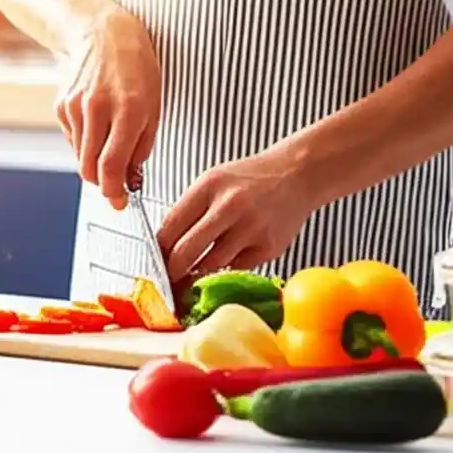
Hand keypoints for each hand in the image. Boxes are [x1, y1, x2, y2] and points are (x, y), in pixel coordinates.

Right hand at [56, 8, 160, 209]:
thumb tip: (129, 179)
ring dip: (94, 160)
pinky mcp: (61, 106)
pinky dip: (84, 142)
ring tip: (110, 142)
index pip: (112, 165)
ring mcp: (75, 107)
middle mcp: (97, 108)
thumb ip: (141, 146)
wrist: (105, 35)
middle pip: (90, 167)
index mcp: (128, 109)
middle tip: (116, 185)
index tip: (119, 202)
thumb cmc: (136, 69)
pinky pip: (72, 140)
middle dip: (103, 182)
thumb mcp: (154, 107)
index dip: (114, 191)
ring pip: (80, 156)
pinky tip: (97, 125)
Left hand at [157, 146, 319, 281]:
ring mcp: (251, 228)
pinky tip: (228, 256)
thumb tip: (165, 245)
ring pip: (211, 265)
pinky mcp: (269, 247)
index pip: (170, 227)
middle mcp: (230, 206)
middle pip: (186, 252)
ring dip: (199, 272)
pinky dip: (228, 267)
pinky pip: (237, 268)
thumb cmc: (250, 179)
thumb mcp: (212, 181)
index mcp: (208, 187)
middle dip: (172, 270)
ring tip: (195, 271)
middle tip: (169, 277)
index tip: (156, 260)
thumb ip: (190, 209)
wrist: (296, 175)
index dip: (158, 250)